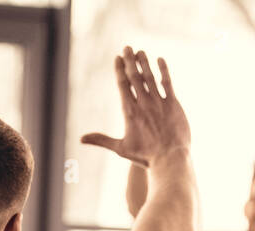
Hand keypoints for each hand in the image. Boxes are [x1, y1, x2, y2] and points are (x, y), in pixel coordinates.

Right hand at [80, 46, 190, 166]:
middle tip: (127, 47)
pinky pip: (167, 82)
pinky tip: (160, 60)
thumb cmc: (145, 156)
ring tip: (140, 51)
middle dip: (130, 60)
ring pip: (150, 76)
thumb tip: (81, 139)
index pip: (123, 84)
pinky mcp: (173, 104)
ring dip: (145, 62)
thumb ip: (101, 140)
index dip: (120, 69)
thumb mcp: (120, 148)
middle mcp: (143, 103)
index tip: (118, 57)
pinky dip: (163, 70)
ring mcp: (159, 102)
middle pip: (135, 76)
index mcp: (130, 111)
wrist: (169, 159)